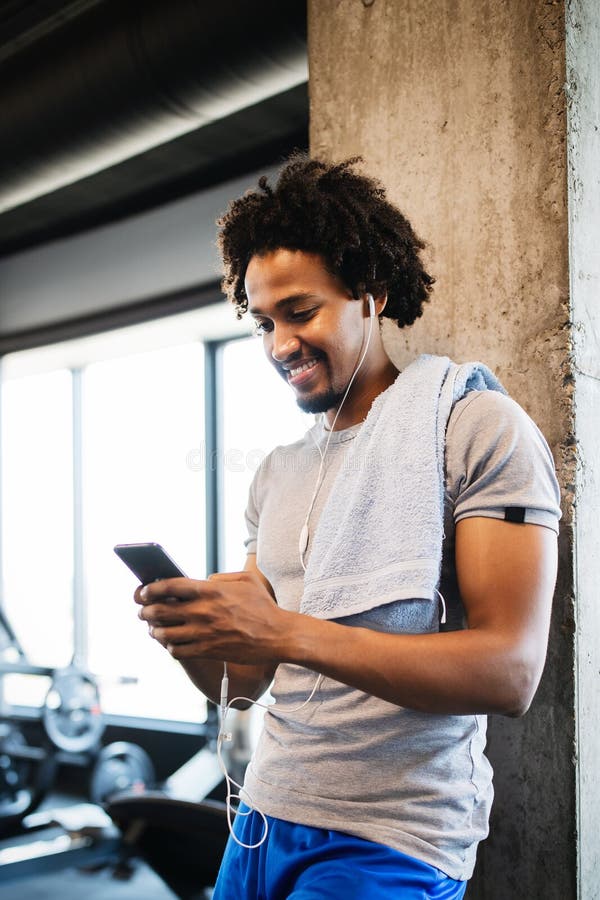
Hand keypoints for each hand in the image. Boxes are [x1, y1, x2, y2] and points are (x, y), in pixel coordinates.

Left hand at [134, 571, 289, 664]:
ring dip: (155, 632)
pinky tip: (172, 644)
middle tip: (143, 611)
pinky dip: (170, 648)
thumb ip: (222, 576)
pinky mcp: (208, 651)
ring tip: (154, 630)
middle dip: (146, 611)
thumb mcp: (246, 580)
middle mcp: (203, 611)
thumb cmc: (263, 606)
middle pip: (160, 610)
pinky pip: (178, 652)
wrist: (278, 635)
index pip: (169, 586)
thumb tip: (204, 579)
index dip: (150, 589)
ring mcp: (204, 633)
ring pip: (165, 634)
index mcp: (210, 591)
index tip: (143, 592)